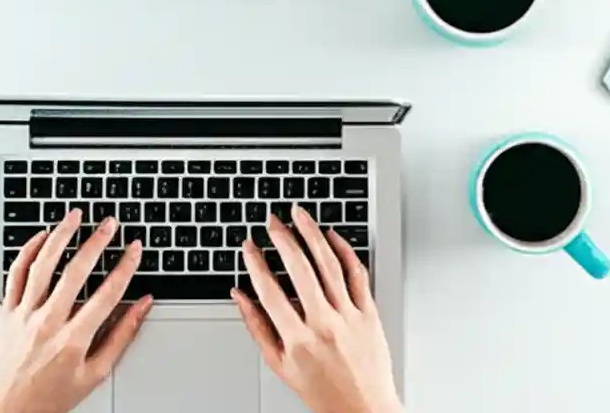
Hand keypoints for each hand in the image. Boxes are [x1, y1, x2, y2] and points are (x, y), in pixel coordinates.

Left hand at [0, 211, 152, 412]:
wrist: (3, 410)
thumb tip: (141, 307)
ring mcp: (23, 315)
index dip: (125, 267)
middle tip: (110, 224)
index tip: (134, 250)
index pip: (107, 294)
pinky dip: (27, 251)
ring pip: (42, 265)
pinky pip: (15, 274)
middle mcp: (47, 323)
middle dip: (96, 242)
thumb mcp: (95, 374)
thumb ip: (121, 337)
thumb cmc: (49, 397)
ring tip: (75, 216)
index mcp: (73, 340)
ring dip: (61, 236)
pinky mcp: (6, 312)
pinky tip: (41, 237)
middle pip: (75, 272)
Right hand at [232, 206, 401, 412]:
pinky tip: (332, 236)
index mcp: (297, 340)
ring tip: (300, 216)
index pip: (270, 291)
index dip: (256, 264)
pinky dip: (345, 251)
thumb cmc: (321, 390)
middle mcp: (323, 324)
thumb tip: (240, 296)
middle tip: (273, 221)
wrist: (364, 408)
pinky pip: (357, 274)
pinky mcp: (369, 312)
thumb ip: (257, 328)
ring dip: (312, 235)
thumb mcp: (279, 365)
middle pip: (300, 269)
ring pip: (329, 264)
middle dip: (283, 239)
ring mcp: (348, 316)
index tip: (249, 246)